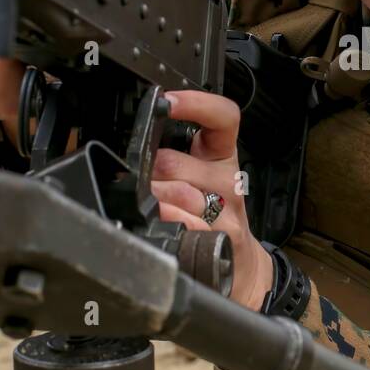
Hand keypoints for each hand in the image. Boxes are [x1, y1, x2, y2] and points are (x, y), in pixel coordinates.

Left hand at [151, 89, 274, 310]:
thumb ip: (169, 161)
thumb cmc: (213, 222)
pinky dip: (170, 227)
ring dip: (153, 202)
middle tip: (139, 185)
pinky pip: (189, 226)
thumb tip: (128, 154)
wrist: (241, 270)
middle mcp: (227, 179)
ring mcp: (228, 210)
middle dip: (146, 173)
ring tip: (150, 212)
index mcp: (220, 157)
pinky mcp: (225, 239)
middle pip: (175, 160)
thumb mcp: (196, 181)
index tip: (169, 99)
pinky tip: (165, 232)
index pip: (222, 118)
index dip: (197, 103)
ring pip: (178, 193)